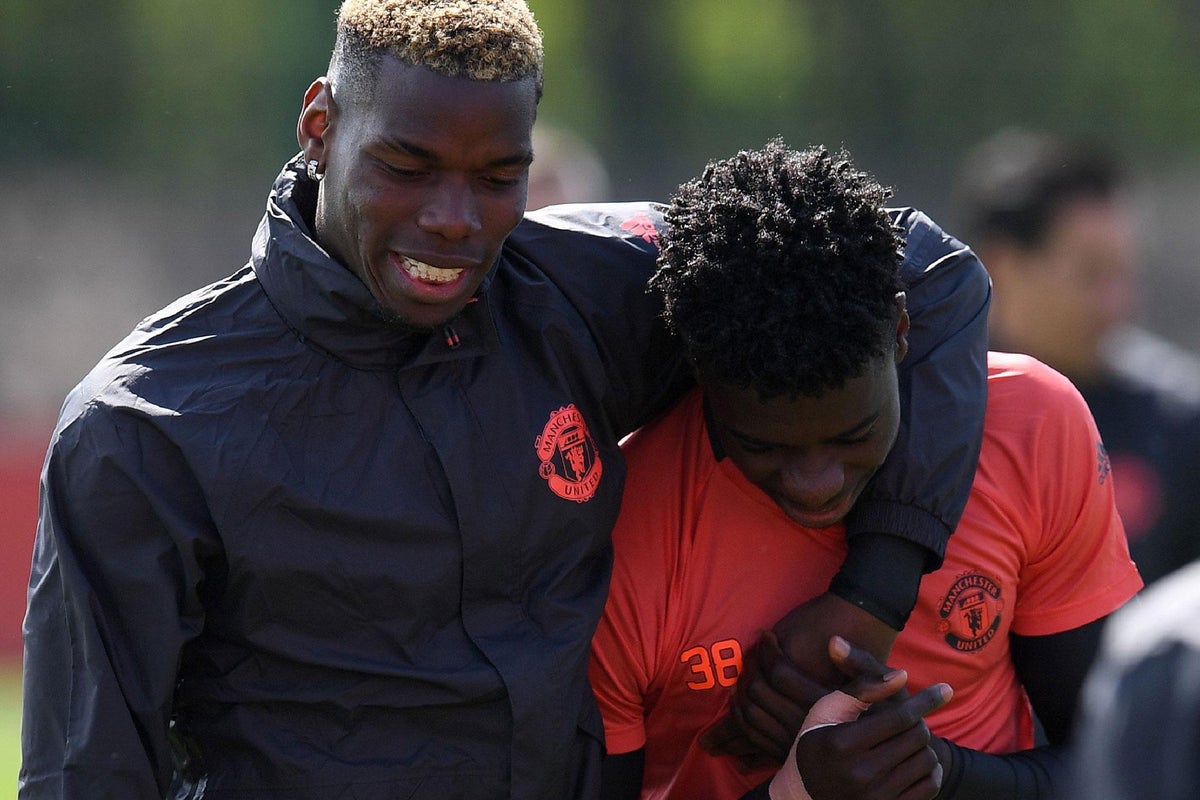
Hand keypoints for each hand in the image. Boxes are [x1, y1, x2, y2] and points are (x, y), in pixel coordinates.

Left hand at [699, 592, 899, 764]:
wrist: (896, 759)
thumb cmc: (894, 717)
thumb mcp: (889, 688)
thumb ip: (861, 663)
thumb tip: (834, 642)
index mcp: (828, 709)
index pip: (780, 674)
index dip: (769, 651)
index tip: (768, 635)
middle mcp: (806, 732)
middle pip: (759, 692)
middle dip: (751, 665)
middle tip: (755, 649)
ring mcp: (793, 749)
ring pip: (749, 715)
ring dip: (742, 687)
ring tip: (750, 667)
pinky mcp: (787, 758)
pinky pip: (751, 735)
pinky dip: (741, 713)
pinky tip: (747, 695)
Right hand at [793, 664, 951, 799]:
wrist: (803, 793)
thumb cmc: (817, 741)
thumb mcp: (827, 709)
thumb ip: (862, 688)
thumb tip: (902, 675)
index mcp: (843, 743)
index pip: (899, 717)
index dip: (924, 701)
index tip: (945, 689)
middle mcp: (859, 773)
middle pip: (916, 737)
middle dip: (917, 722)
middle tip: (906, 721)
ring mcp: (875, 797)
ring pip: (926, 760)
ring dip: (922, 746)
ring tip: (906, 742)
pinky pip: (929, 787)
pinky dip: (930, 770)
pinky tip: (916, 761)